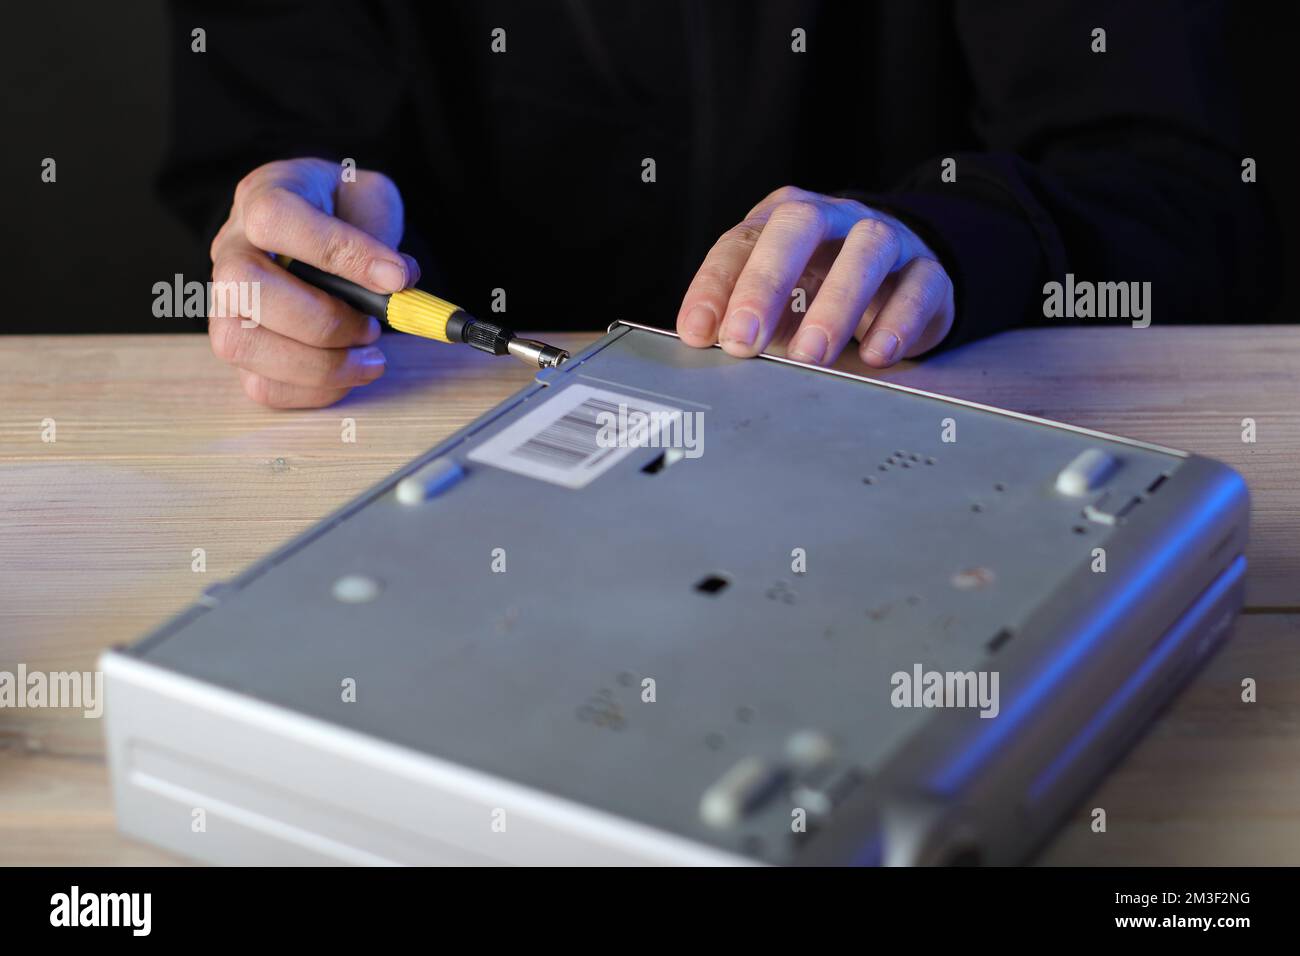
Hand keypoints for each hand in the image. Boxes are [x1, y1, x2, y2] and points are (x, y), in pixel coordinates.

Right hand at [208, 158, 418, 407]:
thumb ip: (381, 231)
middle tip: (373, 328)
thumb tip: (397, 281)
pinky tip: (348, 374)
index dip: (339, 252)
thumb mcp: (370, 198)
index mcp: (263, 195)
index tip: (397, 277)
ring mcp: (225, 302)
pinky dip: (314, 391)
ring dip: (319, 365)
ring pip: (242, 344)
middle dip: (323, 320)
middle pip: (246, 287)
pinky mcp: (240, 347)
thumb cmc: (342, 212)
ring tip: (368, 358)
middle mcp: (231, 248)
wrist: (324, 228)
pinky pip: (261, 384)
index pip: (275, 218)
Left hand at [676, 186, 953, 366]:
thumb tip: (710, 347)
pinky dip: (898, 320)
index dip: (715, 285)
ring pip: (865, 252)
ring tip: (810, 355)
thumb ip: (747, 317)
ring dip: (834, 305)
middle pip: (798, 226)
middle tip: (743, 340)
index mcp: (783, 217)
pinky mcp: (928, 269)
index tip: (697, 332)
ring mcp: (886, 237)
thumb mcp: (780, 298)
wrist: (904, 274)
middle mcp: (834, 217)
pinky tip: (876, 355)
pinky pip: (918, 285)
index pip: (741, 241)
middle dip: (765, 283)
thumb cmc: (825, 286)